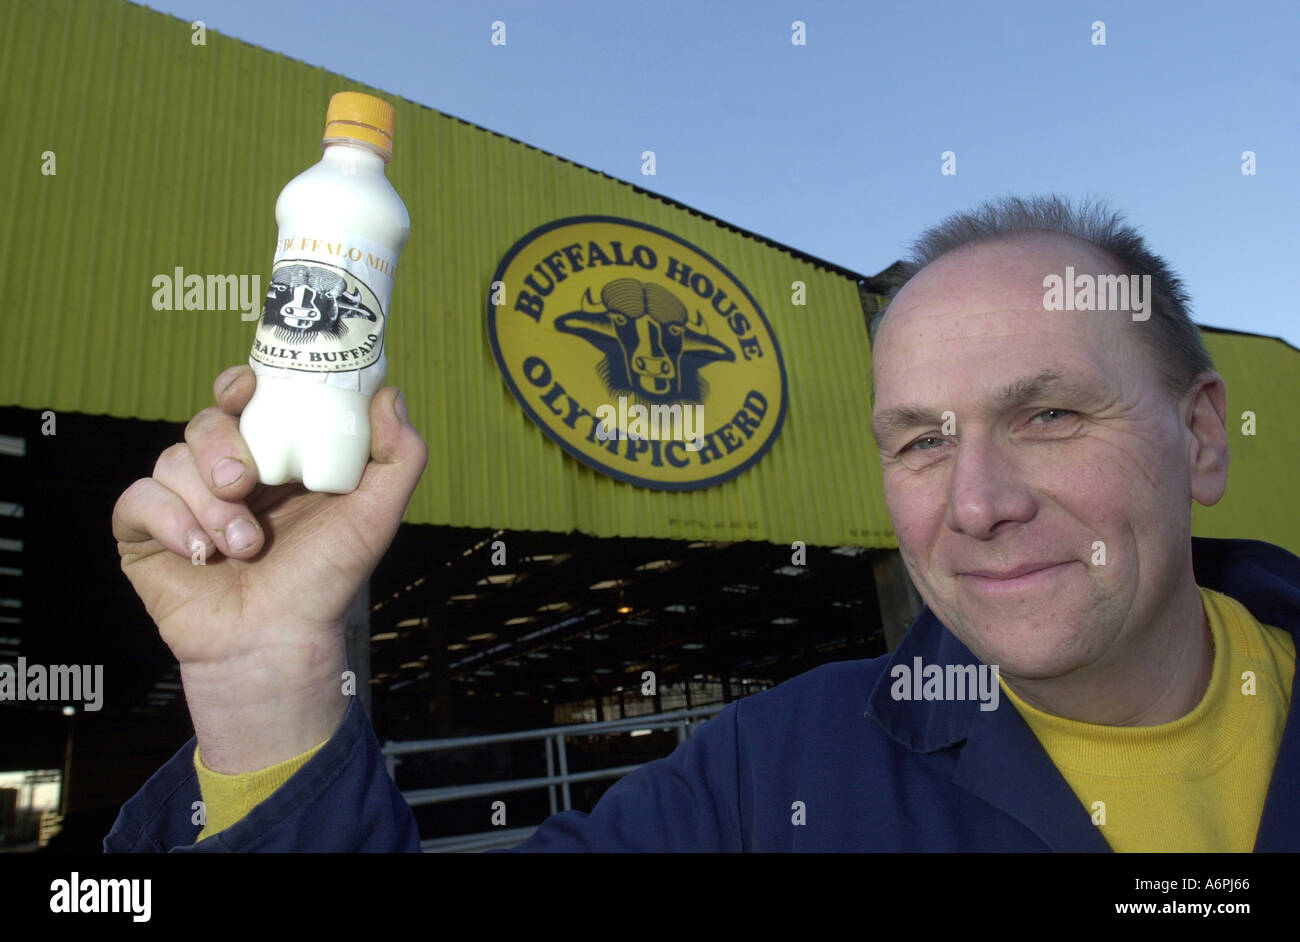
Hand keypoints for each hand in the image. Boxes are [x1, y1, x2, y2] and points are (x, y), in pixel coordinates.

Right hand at [111, 365, 426, 769]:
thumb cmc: (324, 580)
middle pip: (204, 422)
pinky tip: (201, 552)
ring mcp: (183, 500)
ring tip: (242, 545)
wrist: (277, 641)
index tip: (246, 389)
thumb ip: (398, 455)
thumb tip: (390, 394)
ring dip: (209, 502)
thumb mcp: (375, 515)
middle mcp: (226, 472)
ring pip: (171, 459)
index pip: (245, 399)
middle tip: (244, 483)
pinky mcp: (146, 532)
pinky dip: (171, 521)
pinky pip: (138, 499)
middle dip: (222, 447)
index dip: (239, 385)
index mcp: (274, 457)